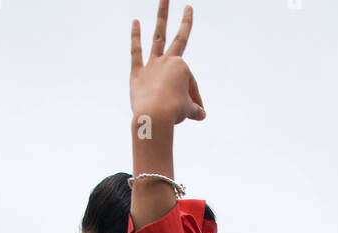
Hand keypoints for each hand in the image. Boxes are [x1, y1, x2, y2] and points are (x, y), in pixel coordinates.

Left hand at [130, 2, 204, 123]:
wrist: (155, 116)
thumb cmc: (173, 113)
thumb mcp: (188, 111)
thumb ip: (195, 109)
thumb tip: (202, 114)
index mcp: (181, 68)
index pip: (189, 82)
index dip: (193, 98)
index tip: (196, 111)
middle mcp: (168, 61)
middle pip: (179, 39)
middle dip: (185, 22)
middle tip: (188, 8)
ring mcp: (152, 65)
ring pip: (158, 37)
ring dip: (162, 17)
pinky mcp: (137, 72)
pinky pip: (136, 51)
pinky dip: (135, 37)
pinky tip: (135, 22)